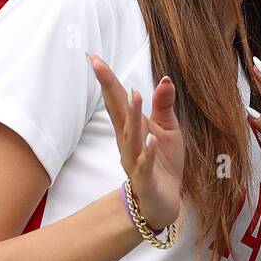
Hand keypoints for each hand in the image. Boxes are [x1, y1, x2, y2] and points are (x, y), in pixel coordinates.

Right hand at [89, 52, 183, 229]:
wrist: (163, 202)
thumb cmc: (163, 163)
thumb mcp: (167, 130)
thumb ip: (163, 105)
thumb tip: (165, 78)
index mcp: (132, 128)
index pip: (118, 100)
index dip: (107, 79)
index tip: (93, 57)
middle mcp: (128, 142)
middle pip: (117, 112)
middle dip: (108, 88)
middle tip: (97, 64)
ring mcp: (135, 161)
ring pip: (131, 136)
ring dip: (132, 116)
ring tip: (134, 94)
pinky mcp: (146, 180)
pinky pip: (146, 166)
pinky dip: (148, 153)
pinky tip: (151, 140)